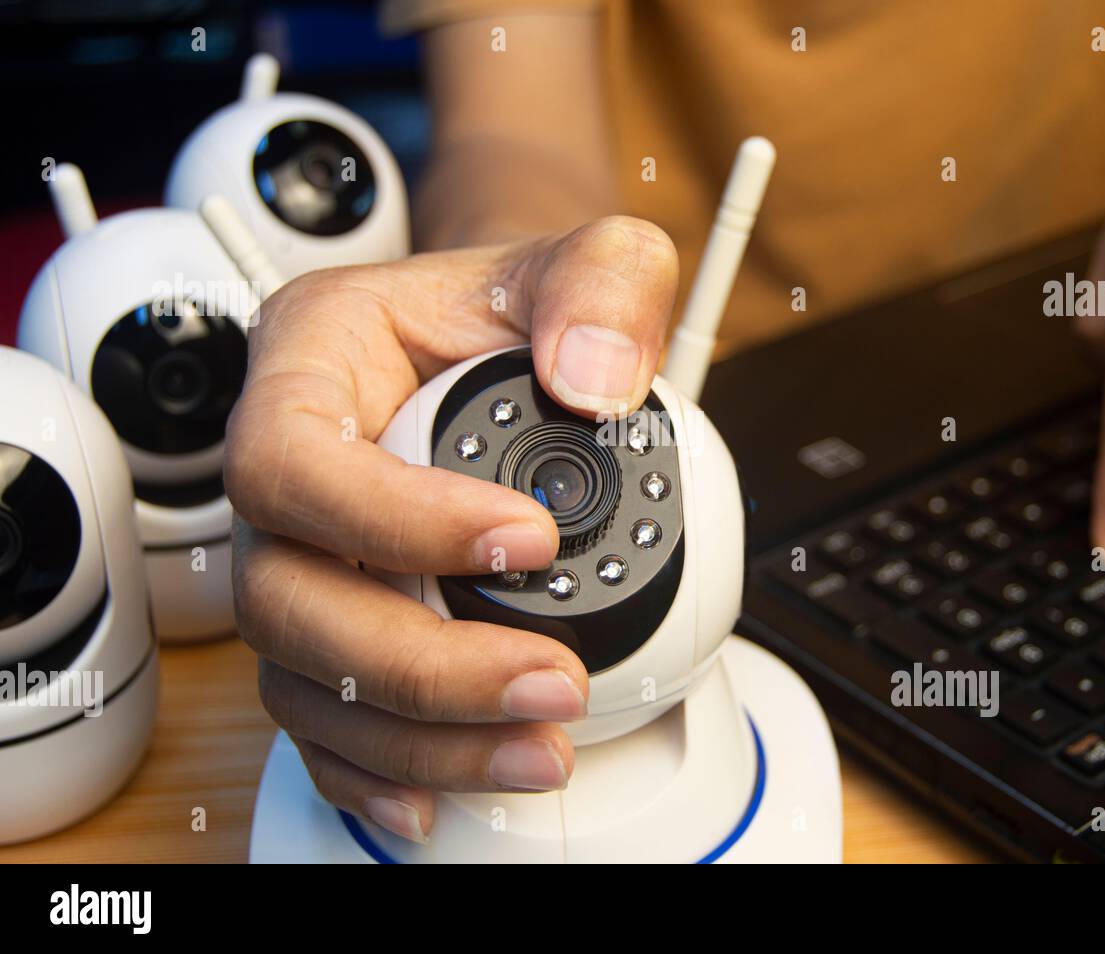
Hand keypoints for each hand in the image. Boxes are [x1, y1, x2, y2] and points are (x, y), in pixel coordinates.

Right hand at [225, 217, 678, 842]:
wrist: (505, 342)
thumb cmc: (520, 303)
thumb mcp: (587, 256)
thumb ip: (605, 286)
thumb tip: (598, 381)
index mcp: (314, 364)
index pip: (297, 459)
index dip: (394, 519)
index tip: (527, 541)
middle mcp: (291, 471)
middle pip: (287, 596)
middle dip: (420, 663)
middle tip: (551, 681)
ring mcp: (303, 555)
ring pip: (307, 677)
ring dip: (419, 733)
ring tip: (540, 745)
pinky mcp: (336, 620)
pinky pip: (323, 716)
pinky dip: (378, 766)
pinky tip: (445, 786)